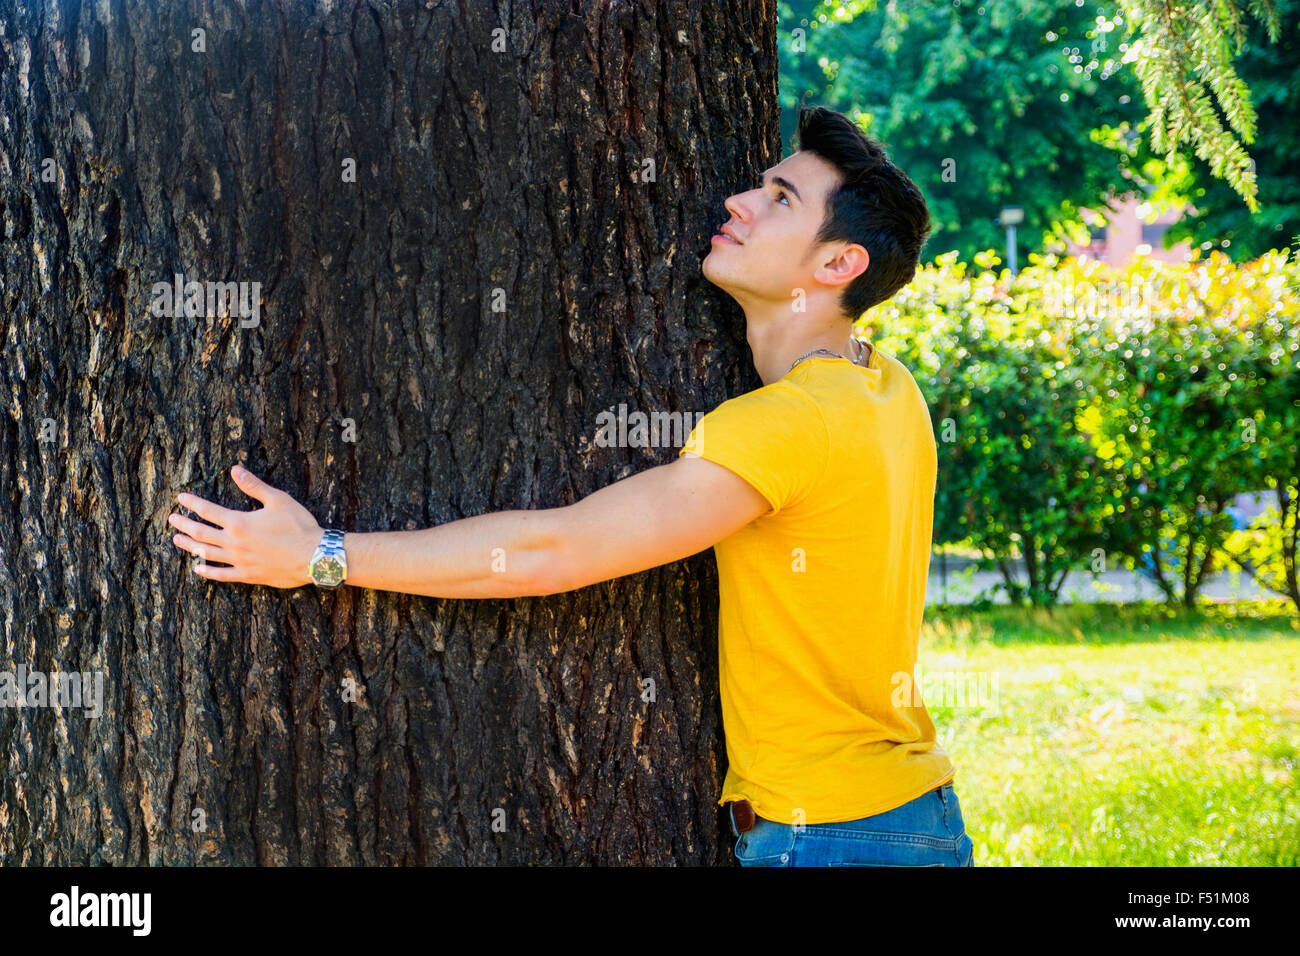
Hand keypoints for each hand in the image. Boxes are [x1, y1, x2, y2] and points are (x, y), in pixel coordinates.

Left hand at [168, 465, 323, 587]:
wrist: (314, 556)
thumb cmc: (298, 526)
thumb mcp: (278, 499)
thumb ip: (254, 486)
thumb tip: (235, 470)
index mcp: (239, 523)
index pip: (208, 511)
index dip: (193, 503)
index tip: (181, 498)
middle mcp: (234, 543)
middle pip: (201, 533)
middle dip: (185, 524)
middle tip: (172, 519)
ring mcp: (239, 561)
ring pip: (207, 553)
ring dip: (190, 545)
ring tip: (177, 540)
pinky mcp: (248, 575)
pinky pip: (222, 575)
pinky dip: (207, 572)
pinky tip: (197, 568)